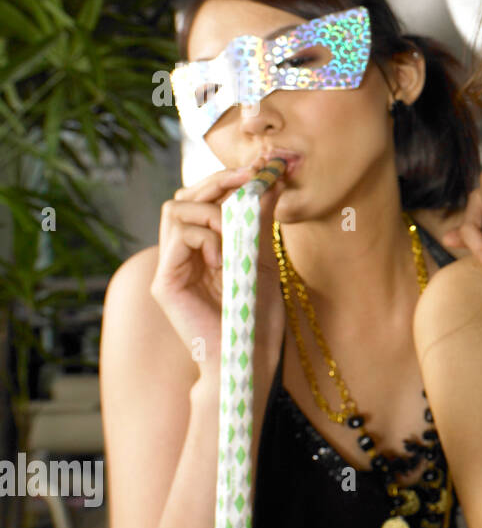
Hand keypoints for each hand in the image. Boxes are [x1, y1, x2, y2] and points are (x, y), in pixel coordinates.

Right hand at [150, 155, 286, 378]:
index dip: (228, 180)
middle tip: (249, 178)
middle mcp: (183, 254)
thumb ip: (261, 225)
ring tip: (235, 234)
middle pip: (184, 197)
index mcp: (204, 248)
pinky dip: (206, 238)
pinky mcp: (165, 283)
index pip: (204, 200)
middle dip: (218, 181)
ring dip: (212, 211)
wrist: (248, 358)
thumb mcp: (265, 260)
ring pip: (175, 209)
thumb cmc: (257, 317)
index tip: (260, 169)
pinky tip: (224, 260)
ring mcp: (171, 267)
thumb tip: (270, 183)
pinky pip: (179, 237)